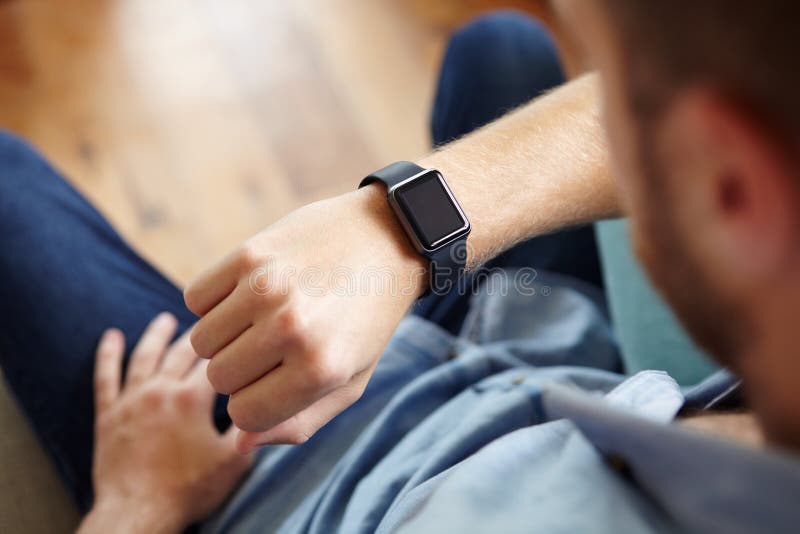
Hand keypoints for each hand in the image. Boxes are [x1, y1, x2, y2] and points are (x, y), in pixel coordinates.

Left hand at [79, 313, 252, 533]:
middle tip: (208, 320)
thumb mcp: (233, 462)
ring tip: (165, 319)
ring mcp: (132, 401)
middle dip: (197, 335)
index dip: (229, 347)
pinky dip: (107, 355)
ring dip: (156, 335)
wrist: (137, 515)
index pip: (214, 362)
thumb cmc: (187, 490)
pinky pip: (106, 378)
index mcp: (191, 399)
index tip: (239, 335)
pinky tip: (111, 338)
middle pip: (180, 352)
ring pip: (144, 357)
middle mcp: (160, 391)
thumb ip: (250, 431)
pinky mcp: (109, 415)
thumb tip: (269, 407)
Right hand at [184, 186, 425, 451]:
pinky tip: (247, 294)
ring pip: (199, 341)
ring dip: (223, 337)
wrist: (388, 239)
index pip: (243, 415)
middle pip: (218, 377)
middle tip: (271, 347)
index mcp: (321, 369)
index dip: (255, 403)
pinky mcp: (249, 252)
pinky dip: (213, 302)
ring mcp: (267, 288)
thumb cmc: (368, 319)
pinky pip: (194, 298)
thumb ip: (300, 422)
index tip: (276, 382)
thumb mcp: (351, 380)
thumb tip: (242, 443)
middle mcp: (292, 329)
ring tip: (259, 320)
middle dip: (239, 370)